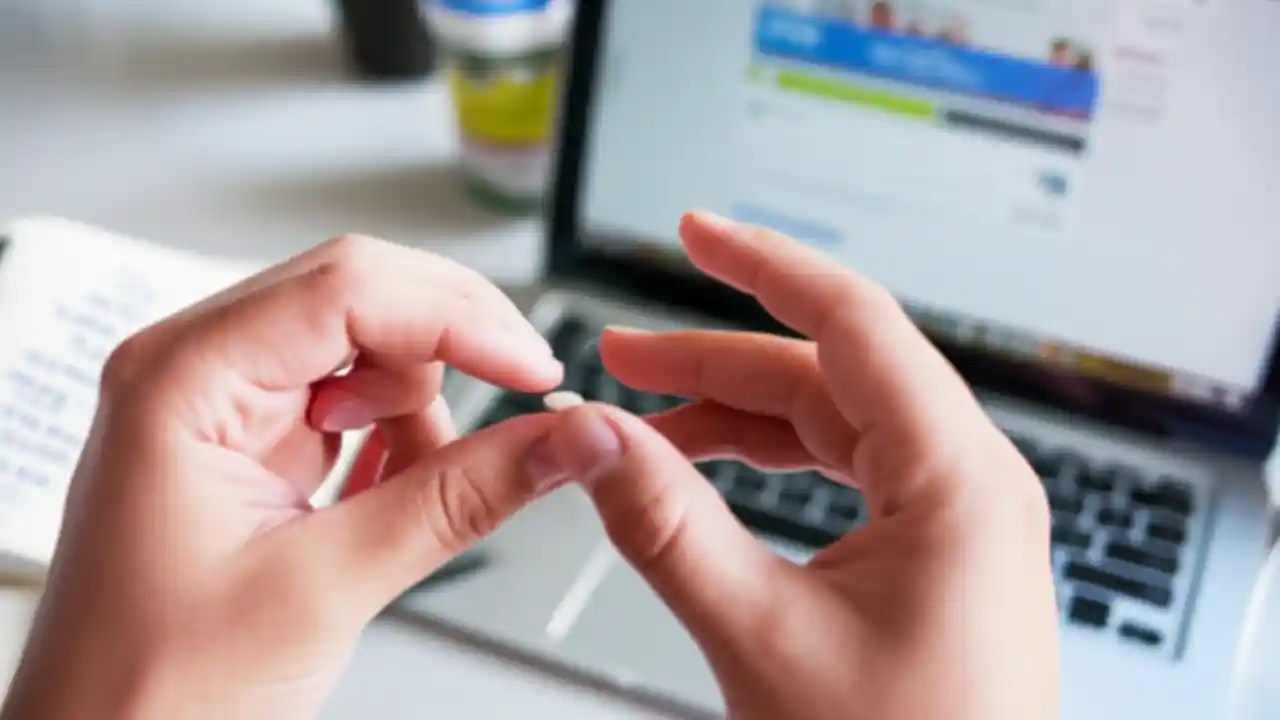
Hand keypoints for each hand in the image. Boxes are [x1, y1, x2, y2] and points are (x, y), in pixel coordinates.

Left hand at [1, 236, 567, 719]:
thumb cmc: (155, 690)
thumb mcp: (326, 588)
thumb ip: (458, 499)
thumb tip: (565, 440)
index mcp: (181, 379)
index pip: (346, 291)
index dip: (458, 319)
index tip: (534, 370)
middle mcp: (197, 372)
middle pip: (360, 298)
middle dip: (450, 346)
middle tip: (525, 398)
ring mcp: (225, 407)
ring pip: (367, 348)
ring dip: (422, 406)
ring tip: (416, 489)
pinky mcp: (253, 445)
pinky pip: (355, 402)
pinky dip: (400, 440)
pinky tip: (391, 494)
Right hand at [526, 213, 1058, 719]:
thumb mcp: (763, 640)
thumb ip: (669, 530)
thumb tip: (598, 441)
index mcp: (958, 481)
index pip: (853, 322)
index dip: (761, 264)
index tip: (694, 230)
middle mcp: (970, 482)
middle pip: (831, 372)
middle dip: (718, 360)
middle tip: (623, 357)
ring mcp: (957, 515)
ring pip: (833, 421)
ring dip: (737, 413)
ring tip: (647, 421)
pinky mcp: (934, 549)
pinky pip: (845, 469)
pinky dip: (769, 460)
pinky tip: (708, 467)